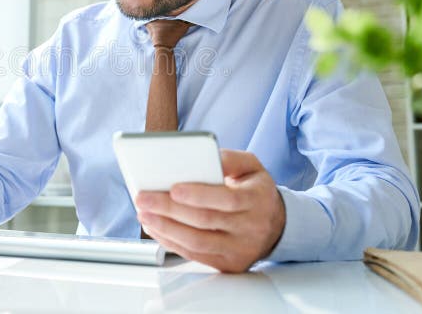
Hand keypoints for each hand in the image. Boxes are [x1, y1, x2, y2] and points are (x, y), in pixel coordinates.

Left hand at [135, 150, 285, 272]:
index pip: (228, 199)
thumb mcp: (251, 167)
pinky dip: (171, 242)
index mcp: (257, 200)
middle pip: (205, 221)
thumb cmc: (255, 191)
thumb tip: (205, 157)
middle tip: (144, 198)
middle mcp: (251, 228)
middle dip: (170, 209)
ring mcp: (239, 250)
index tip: (173, 188)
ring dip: (165, 228)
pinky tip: (156, 228)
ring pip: (197, 243)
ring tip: (144, 213)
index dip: (199, 195)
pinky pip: (194, 255)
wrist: (276, 225)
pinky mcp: (227, 264)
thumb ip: (230, 159)